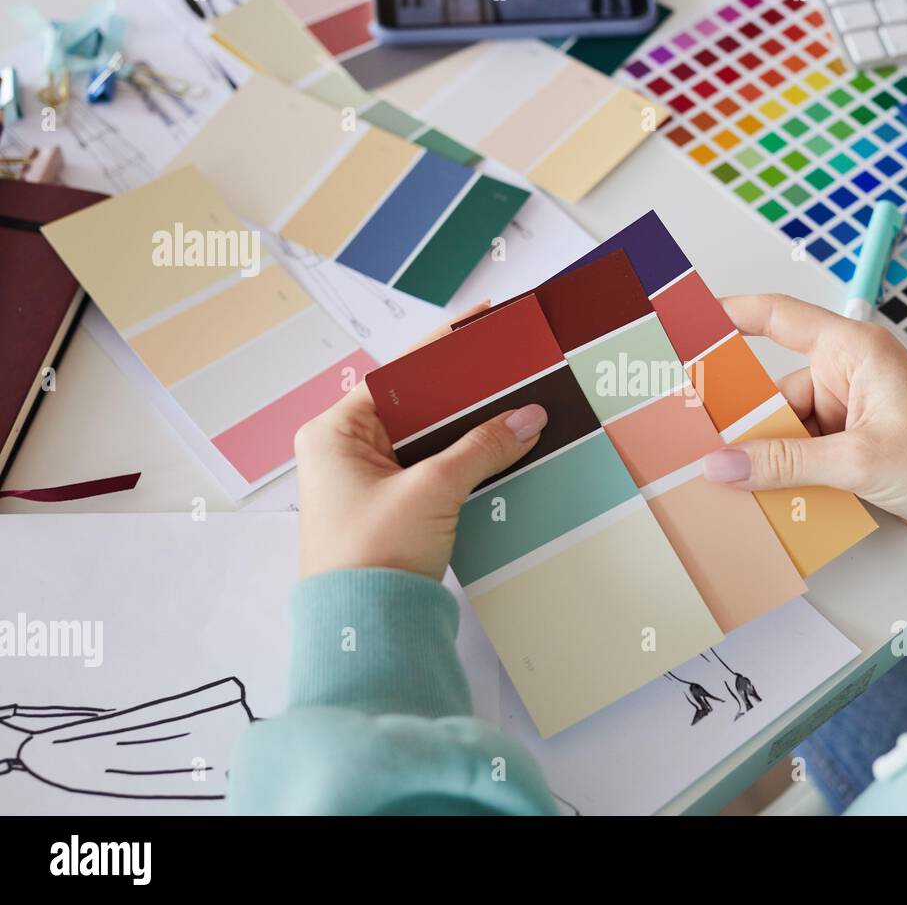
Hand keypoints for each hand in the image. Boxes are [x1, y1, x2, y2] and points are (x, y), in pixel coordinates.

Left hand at [294, 314, 546, 580]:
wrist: (365, 630)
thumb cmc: (373, 557)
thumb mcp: (433, 492)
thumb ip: (483, 448)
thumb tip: (528, 416)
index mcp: (336, 432)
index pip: (398, 373)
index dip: (444, 345)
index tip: (483, 320)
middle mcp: (346, 449)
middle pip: (417, 402)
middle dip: (466, 388)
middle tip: (511, 362)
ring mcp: (368, 479)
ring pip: (429, 435)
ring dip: (470, 425)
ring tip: (515, 399)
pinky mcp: (391, 505)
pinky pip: (434, 465)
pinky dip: (466, 456)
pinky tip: (502, 446)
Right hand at [700, 295, 906, 576]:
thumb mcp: (859, 460)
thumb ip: (785, 462)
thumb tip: (723, 465)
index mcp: (852, 351)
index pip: (779, 317)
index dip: (731, 313)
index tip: (689, 318)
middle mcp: (847, 376)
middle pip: (772, 393)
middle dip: (743, 424)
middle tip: (699, 447)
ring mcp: (850, 415)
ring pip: (785, 432)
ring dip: (766, 462)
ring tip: (734, 490)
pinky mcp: (854, 450)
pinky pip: (804, 457)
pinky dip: (786, 478)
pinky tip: (769, 502)